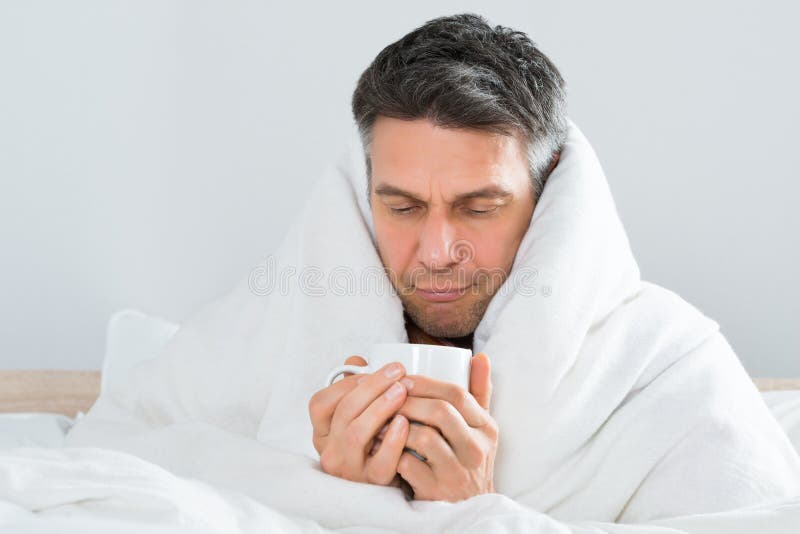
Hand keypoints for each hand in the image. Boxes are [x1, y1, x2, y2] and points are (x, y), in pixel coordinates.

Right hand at [308, 356, 410, 485]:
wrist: (395, 483)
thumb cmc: (377, 440)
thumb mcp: (362, 415)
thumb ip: (357, 387)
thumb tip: (357, 360)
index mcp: (324, 432)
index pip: (320, 403)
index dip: (345, 383)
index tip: (370, 368)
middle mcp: (330, 452)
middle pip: (343, 412)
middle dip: (372, 387)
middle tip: (397, 371)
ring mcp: (349, 470)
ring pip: (356, 433)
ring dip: (381, 407)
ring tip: (402, 390)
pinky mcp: (372, 484)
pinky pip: (381, 461)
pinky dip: (393, 439)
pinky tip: (405, 422)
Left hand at [392, 353, 497, 501]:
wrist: (468, 508)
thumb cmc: (468, 459)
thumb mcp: (481, 428)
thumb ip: (480, 392)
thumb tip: (480, 357)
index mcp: (487, 428)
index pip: (457, 394)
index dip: (426, 383)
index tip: (403, 378)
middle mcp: (476, 450)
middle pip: (440, 412)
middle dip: (408, 400)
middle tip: (387, 395)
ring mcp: (457, 473)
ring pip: (424, 438)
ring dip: (397, 425)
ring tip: (380, 419)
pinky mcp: (436, 492)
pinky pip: (409, 465)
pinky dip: (391, 451)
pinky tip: (380, 445)